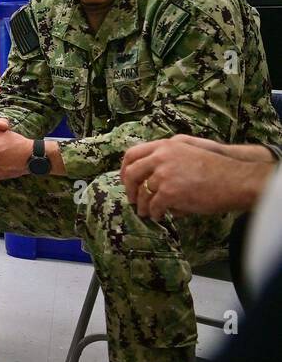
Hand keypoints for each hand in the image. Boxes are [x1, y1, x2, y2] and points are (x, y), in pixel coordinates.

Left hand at [120, 137, 272, 217]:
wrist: (236, 179)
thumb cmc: (217, 168)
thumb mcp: (190, 151)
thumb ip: (168, 157)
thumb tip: (150, 172)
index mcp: (165, 146)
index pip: (133, 154)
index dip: (126, 168)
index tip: (126, 179)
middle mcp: (161, 157)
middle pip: (132, 174)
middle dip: (129, 188)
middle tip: (132, 199)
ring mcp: (164, 175)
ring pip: (143, 193)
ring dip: (142, 205)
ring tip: (145, 212)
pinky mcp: (169, 193)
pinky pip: (154, 206)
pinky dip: (155, 213)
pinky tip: (158, 216)